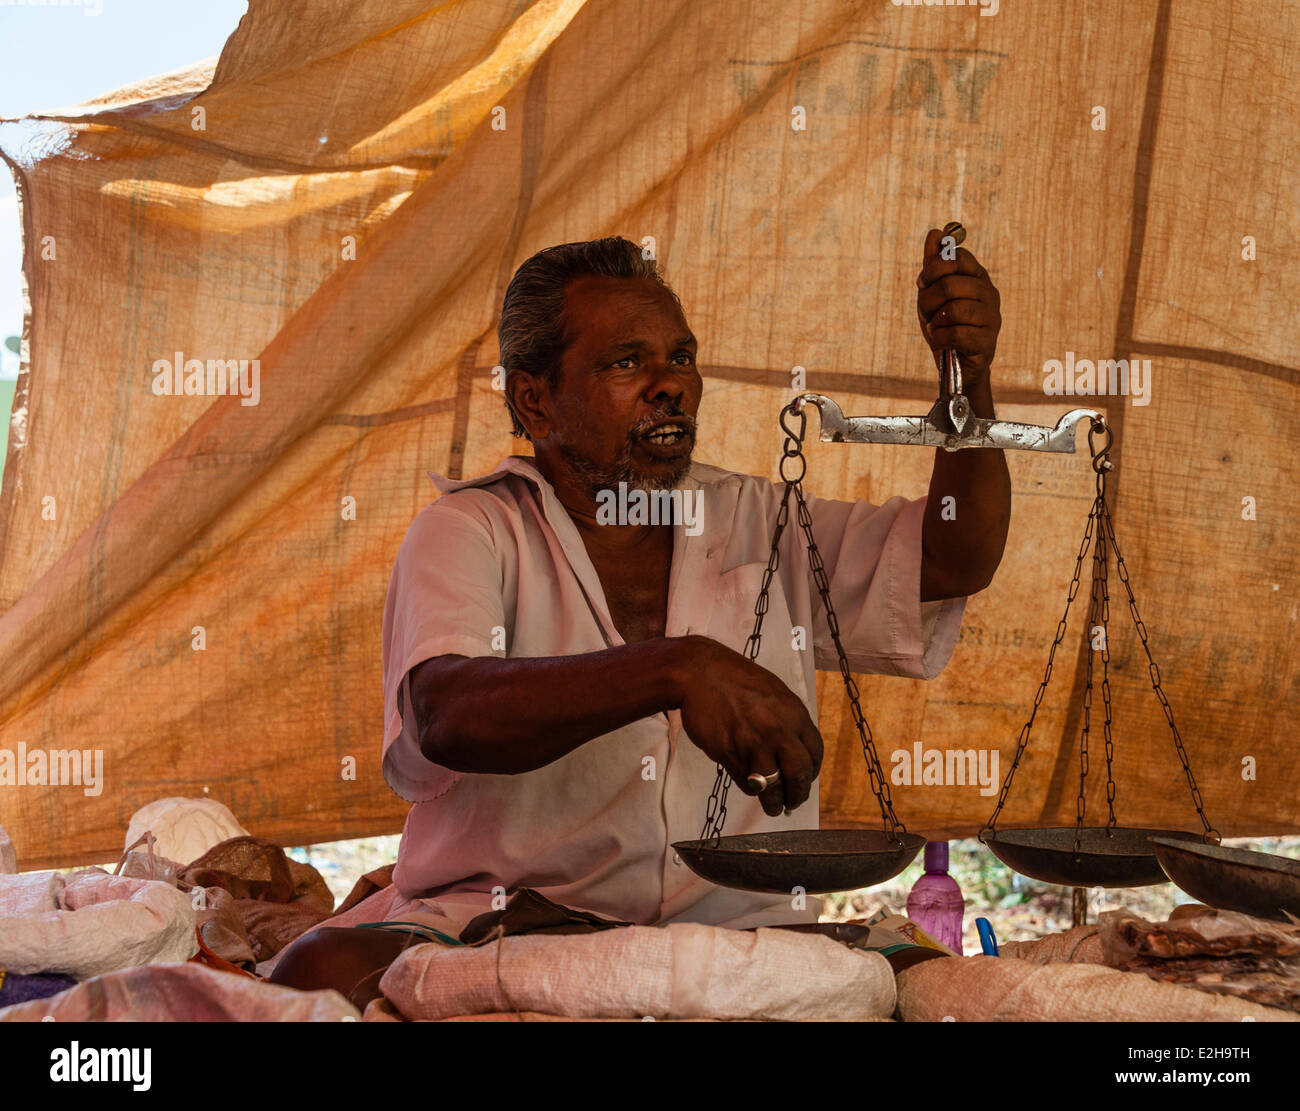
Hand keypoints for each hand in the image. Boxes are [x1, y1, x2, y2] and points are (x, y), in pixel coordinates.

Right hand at [674, 636, 823, 817]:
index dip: (812, 772)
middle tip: (793, 802)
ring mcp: (752, 743)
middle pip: (799, 774)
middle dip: (798, 794)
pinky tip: (749, 784)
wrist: (699, 672)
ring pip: (773, 786)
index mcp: (793, 713)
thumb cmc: (735, 679)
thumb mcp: (774, 692)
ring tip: (774, 808)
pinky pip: (745, 782)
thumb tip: (795, 748)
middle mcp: (777, 730)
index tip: (805, 780)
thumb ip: (787, 719)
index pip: (815, 752)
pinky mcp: (729, 753)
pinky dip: (750, 788)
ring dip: (775, 803)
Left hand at [915, 227, 1000, 388]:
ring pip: (953, 310)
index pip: (958, 258)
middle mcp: (989, 294)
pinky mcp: (987, 342)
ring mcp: (992, 318)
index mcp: (978, 277)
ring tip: (936, 328)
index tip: (922, 282)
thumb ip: (934, 265)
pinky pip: (955, 334)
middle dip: (928, 300)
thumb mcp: (933, 293)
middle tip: (926, 312)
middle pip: (950, 285)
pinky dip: (939, 338)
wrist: (956, 364)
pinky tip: (942, 341)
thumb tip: (935, 232)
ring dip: (934, 322)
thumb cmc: (945, 324)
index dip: (934, 268)